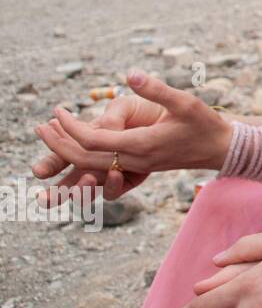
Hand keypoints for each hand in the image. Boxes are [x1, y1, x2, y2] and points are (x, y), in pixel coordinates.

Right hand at [32, 88, 165, 204]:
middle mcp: (98, 157)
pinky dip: (113, 185)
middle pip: (72, 179)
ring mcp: (115, 168)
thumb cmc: (147, 108)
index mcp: (90, 139)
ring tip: (82, 184)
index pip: (64, 153)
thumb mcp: (126, 107)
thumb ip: (113, 117)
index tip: (38, 170)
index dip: (51, 161)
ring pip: (91, 189)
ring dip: (82, 191)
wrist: (177, 114)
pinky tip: (114, 174)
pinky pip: (118, 188)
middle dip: (56, 192)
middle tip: (41, 200)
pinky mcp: (134, 175)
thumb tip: (106, 128)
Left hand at [36, 70, 231, 182]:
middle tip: (40, 126)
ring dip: (68, 152)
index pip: (93, 141)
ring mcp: (136, 165)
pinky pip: (103, 166)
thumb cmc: (205, 125)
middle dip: (58, 145)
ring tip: (52, 133)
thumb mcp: (185, 102)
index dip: (70, 128)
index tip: (56, 111)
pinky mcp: (139, 165)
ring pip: (91, 166)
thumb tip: (131, 73)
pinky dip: (84, 156)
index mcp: (141, 145)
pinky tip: (78, 143)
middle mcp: (135, 159)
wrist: (222, 150)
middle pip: (84, 159)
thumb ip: (157, 89)